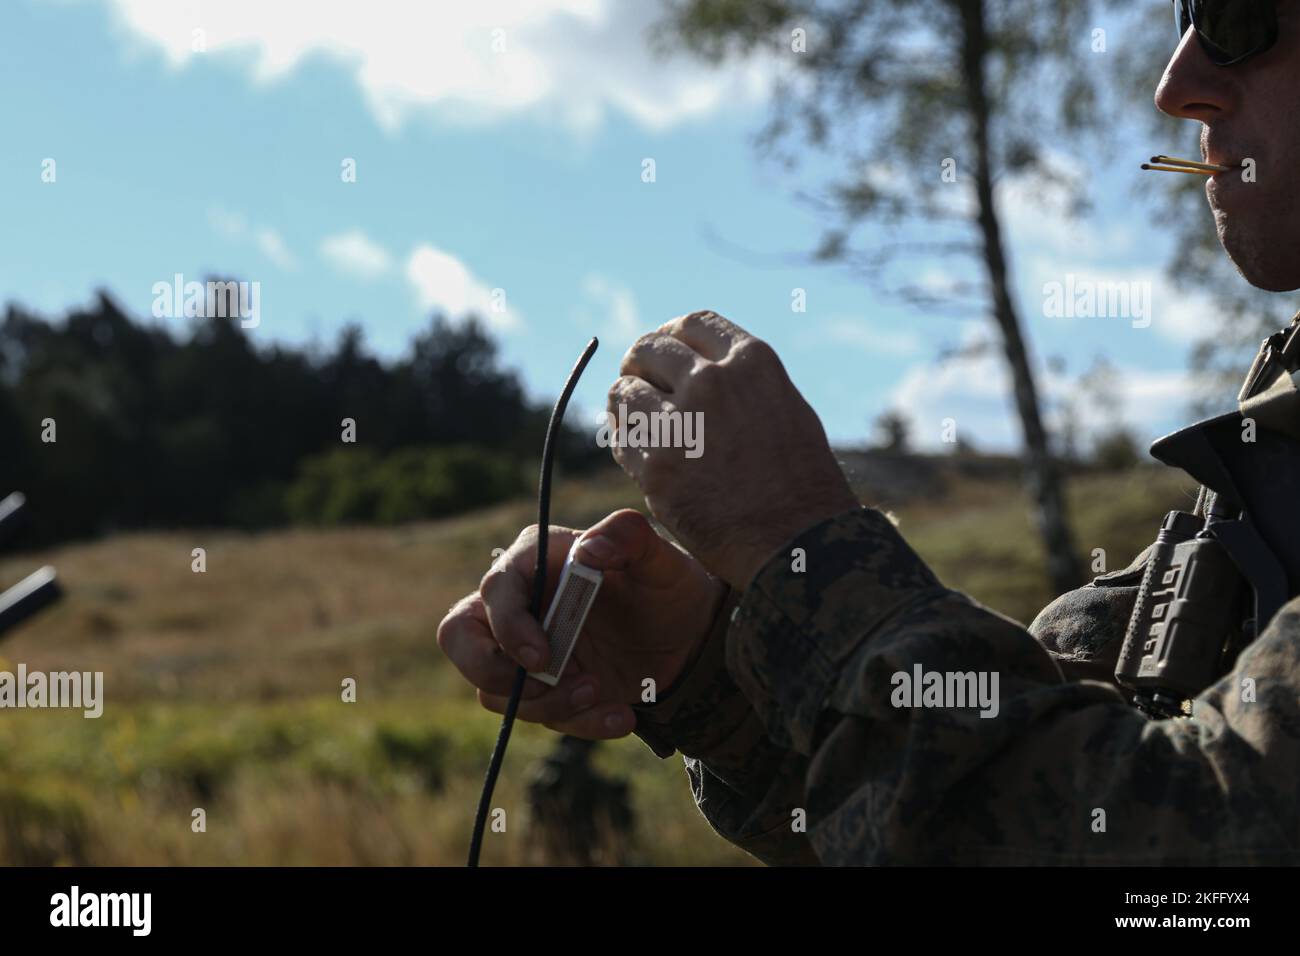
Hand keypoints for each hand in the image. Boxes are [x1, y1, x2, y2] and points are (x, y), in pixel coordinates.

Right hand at [436, 509, 725, 738]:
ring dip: (545, 703)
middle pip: (458, 636)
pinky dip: (577, 723)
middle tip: (545, 682)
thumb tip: (590, 549)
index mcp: (535, 559)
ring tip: (600, 694)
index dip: (508, 625)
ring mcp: (523, 650)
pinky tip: (621, 714)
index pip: (494, 590)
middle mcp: (518, 603)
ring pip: (493, 689)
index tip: (542, 657)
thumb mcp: (661, 558)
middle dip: (489, 671)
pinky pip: (536, 715)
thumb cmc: (667, 586)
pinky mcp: (541, 688)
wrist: (689, 641)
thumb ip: (629, 536)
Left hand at [609, 310, 858, 589]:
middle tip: (636, 383)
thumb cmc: (801, 481)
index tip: (662, 354)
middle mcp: (714, 383)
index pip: (692, 325)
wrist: (799, 541)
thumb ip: (742, 380)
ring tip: (634, 420)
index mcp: (751, 362)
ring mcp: (682, 424)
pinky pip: (623, 441)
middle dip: (637, 365)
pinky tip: (640, 453)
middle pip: (649, 350)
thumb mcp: (786, 407)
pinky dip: (627, 443)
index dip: (669, 337)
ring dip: (624, 404)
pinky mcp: (658, 469)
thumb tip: (698, 365)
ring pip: (624, 392)